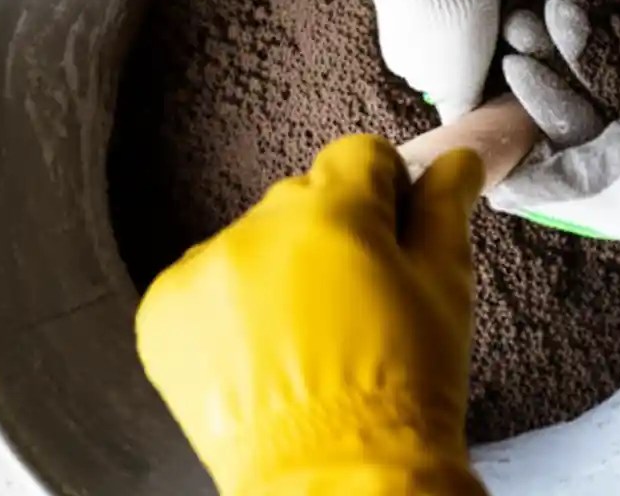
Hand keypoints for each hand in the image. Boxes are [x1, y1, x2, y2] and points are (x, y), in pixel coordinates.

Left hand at [136, 135, 487, 495]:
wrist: (337, 480)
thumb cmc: (403, 389)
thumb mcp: (445, 290)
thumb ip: (445, 209)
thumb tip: (456, 157)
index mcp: (334, 210)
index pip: (359, 155)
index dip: (385, 193)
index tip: (392, 239)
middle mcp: (259, 226)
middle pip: (302, 198)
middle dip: (331, 235)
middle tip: (357, 303)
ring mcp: (204, 268)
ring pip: (252, 242)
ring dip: (277, 271)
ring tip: (307, 341)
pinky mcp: (164, 310)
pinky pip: (205, 284)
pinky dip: (229, 311)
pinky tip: (261, 357)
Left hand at [488, 0, 619, 241]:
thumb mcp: (617, 194)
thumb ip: (555, 190)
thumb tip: (496, 193)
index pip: (563, 137)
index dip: (533, 103)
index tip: (510, 67)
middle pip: (587, 92)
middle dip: (553, 60)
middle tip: (519, 25)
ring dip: (588, 32)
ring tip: (554, 6)